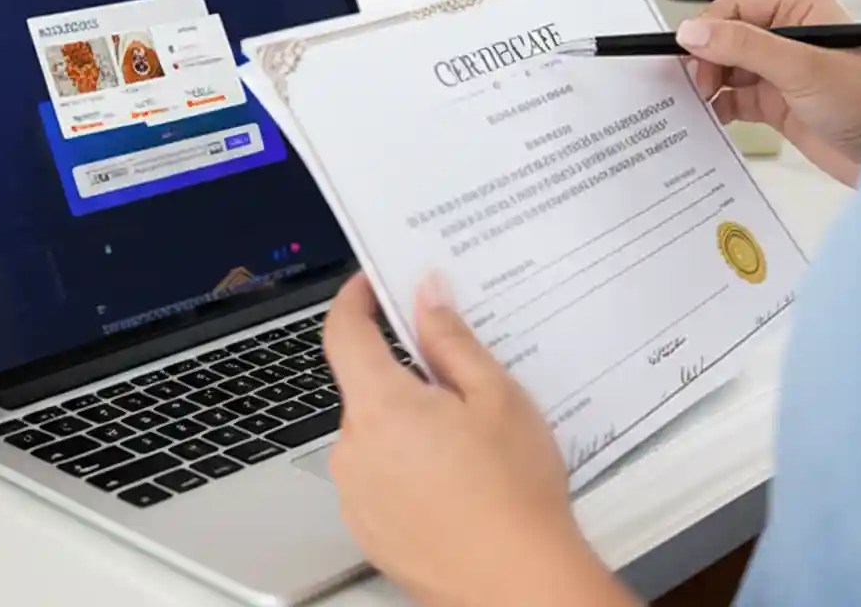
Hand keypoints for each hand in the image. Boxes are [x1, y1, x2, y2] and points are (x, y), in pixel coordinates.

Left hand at [323, 274, 637, 606]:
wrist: (517, 585)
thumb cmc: (514, 493)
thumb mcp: (496, 396)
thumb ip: (451, 339)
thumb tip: (425, 295)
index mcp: (381, 405)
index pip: (343, 332)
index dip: (354, 299)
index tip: (372, 284)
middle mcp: (353, 448)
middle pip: (365, 386)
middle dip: (404, 374)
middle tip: (460, 382)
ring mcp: (355, 492)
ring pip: (374, 433)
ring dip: (407, 424)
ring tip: (468, 444)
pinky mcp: (366, 527)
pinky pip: (377, 476)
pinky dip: (406, 466)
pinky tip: (453, 481)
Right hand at [676, 0, 860, 186]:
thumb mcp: (801, 68)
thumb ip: (744, 46)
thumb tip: (691, 31)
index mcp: (801, 11)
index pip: (737, 7)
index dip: (708, 28)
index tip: (686, 54)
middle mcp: (789, 37)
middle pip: (727, 39)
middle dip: (706, 60)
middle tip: (696, 87)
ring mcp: (781, 72)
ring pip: (727, 70)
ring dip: (709, 85)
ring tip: (698, 104)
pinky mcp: (776, 104)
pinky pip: (735, 99)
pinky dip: (718, 108)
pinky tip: (711, 119)